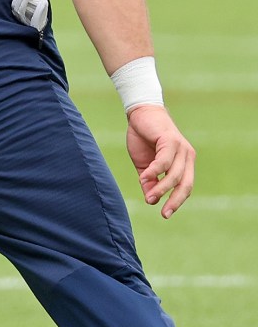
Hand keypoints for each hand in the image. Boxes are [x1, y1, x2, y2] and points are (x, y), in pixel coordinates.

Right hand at [125, 104, 194, 218]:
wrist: (140, 112)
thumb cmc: (143, 137)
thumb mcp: (144, 164)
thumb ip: (148, 180)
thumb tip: (150, 199)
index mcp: (184, 163)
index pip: (185, 187)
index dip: (176, 201)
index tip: (165, 214)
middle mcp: (187, 156)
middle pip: (185, 184)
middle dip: (175, 200)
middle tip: (164, 213)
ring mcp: (181, 148)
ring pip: (174, 175)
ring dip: (161, 188)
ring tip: (150, 197)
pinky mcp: (171, 140)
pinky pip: (164, 161)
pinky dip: (154, 171)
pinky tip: (144, 177)